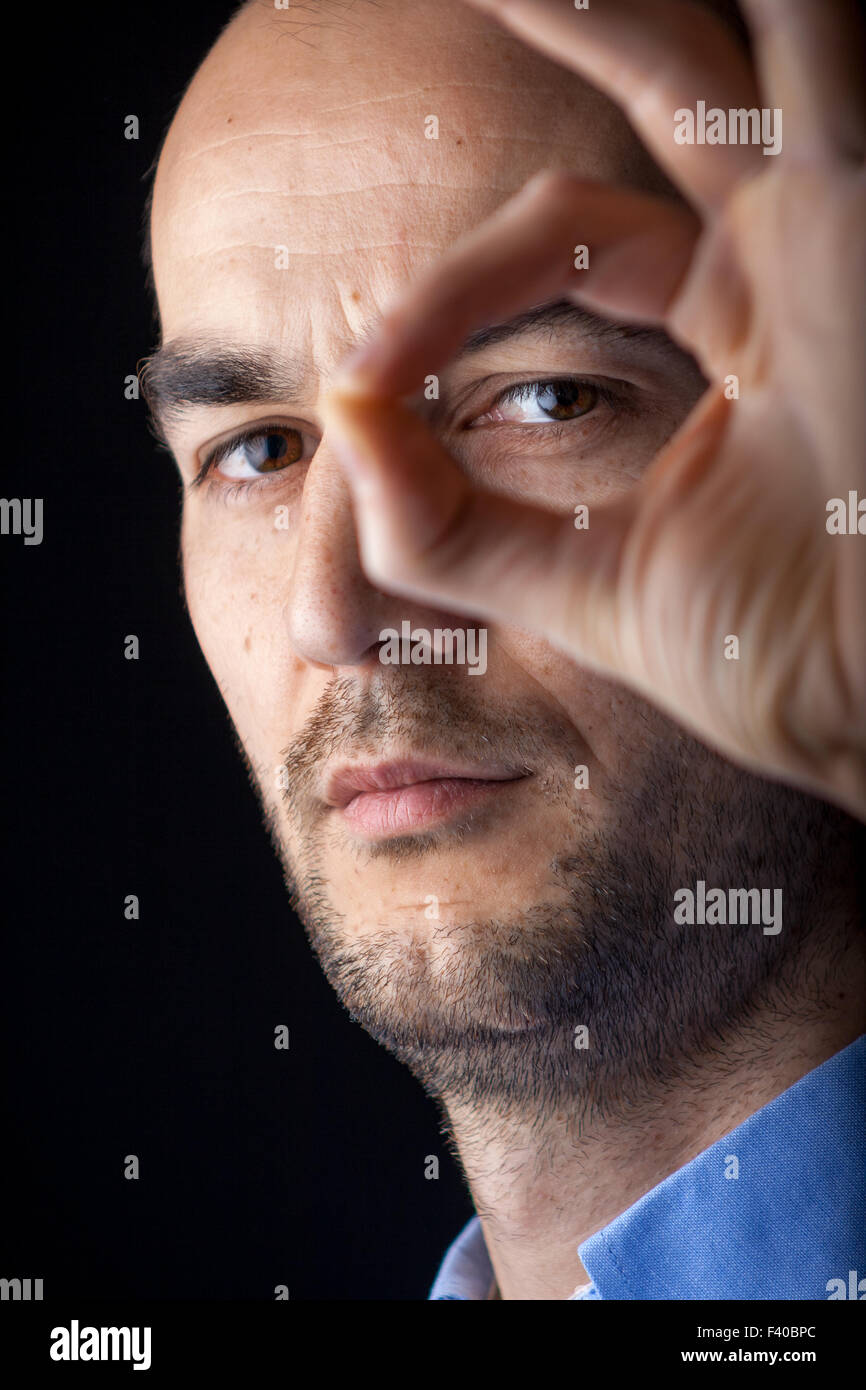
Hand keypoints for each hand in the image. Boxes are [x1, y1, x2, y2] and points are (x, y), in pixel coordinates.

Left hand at [321, 0, 865, 819]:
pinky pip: (808, 58)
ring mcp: (842, 220)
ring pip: (724, 48)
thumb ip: (451, 526)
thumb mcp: (583, 583)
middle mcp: (793, 249)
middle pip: (668, 79)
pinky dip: (763, 14)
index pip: (567, 235)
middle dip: (577, 13)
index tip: (362, 376)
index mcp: (735, 315)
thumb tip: (336, 425)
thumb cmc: (777, 657)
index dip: (449, 293)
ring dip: (617, 1)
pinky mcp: (865, 210)